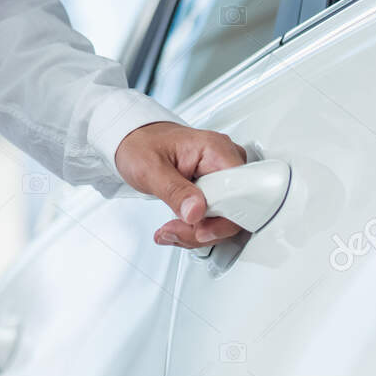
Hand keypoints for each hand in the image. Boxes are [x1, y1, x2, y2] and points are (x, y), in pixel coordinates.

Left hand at [114, 121, 247, 249]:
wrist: (135, 143)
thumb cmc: (141, 146)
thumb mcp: (150, 169)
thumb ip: (174, 191)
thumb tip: (196, 211)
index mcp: (216, 149)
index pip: (239, 192)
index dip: (223, 218)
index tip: (200, 229)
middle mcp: (224, 161)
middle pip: (234, 211)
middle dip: (203, 229)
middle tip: (175, 230)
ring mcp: (221, 176)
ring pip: (225, 220)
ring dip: (196, 233)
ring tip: (169, 230)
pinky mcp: (215, 189)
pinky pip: (215, 218)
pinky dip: (195, 228)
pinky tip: (176, 227)